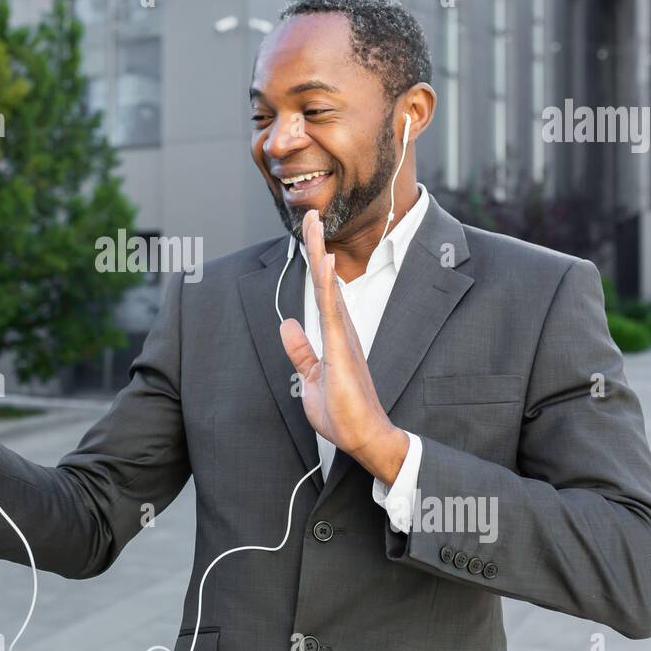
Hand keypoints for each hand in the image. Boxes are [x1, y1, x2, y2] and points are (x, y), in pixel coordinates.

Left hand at [278, 209, 408, 484]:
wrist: (362, 436)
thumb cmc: (342, 412)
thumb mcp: (311, 378)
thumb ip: (300, 351)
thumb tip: (287, 325)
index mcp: (336, 334)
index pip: (322, 290)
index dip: (314, 262)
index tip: (308, 236)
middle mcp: (343, 329)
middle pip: (327, 279)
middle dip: (317, 246)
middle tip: (310, 215)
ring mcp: (344, 336)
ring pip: (329, 286)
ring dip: (320, 255)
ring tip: (313, 226)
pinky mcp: (342, 348)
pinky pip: (333, 309)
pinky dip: (327, 284)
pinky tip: (324, 262)